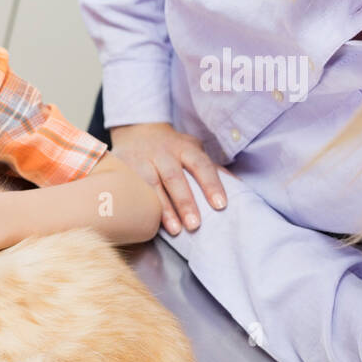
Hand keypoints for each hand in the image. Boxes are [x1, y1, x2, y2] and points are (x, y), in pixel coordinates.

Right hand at [109, 123, 226, 233]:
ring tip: (175, 230)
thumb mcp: (192, 149)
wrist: (136, 131)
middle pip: (174, 178)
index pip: (201, 165)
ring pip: (151, 185)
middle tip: (195, 224)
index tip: (220, 205)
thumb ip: (210, 167)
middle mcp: (162, 153)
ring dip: (163, 209)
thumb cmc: (171, 147)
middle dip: (185, 202)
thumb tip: (237, 186)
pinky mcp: (123, 168)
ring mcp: (141, 160)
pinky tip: (148, 221)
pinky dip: (140, 206)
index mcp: (184, 147)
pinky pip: (132, 188)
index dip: (211, 184)